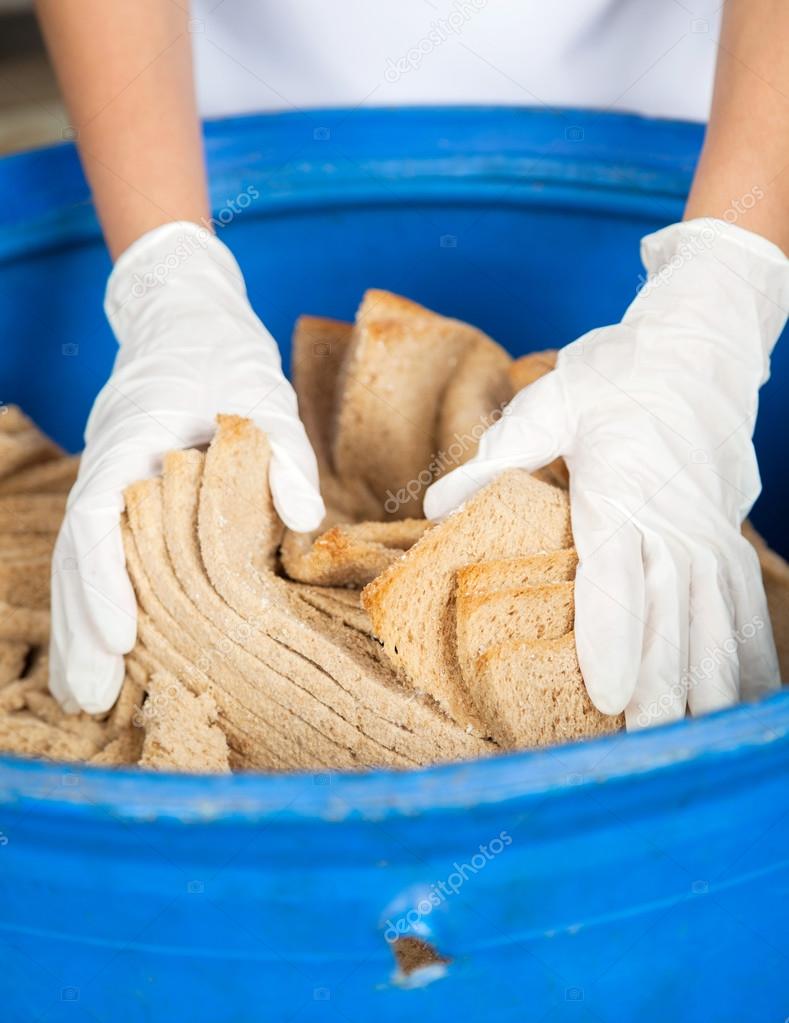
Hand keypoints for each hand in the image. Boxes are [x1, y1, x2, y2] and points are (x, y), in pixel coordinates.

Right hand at [51, 222, 324, 712]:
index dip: (104, 580)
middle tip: (90, 699)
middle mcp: (106, 464)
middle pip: (78, 555)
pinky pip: (96, 553)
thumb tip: (305, 517)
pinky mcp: (120, 492)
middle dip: (80, 628)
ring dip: (77, 627)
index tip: (119, 637)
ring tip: (83, 697)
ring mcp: (105, 478)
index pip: (101, 516)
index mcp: (131, 439)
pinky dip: (93, 601)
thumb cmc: (224, 353)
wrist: (187, 316)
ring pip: (77, 561)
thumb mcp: (264, 391)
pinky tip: (102, 648)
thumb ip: (284, 449)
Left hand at [425, 220, 788, 727]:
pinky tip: (744, 696)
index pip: (616, 579)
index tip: (610, 696)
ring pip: (713, 619)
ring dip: (706, 684)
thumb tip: (440, 502)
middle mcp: (672, 520)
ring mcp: (708, 529)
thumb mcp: (553, 399)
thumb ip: (500, 455)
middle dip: (661, 688)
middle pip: (668, 616)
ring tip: (694, 741)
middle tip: (646, 749)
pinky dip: (749, 652)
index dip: (614, 640)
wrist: (702, 341)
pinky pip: (743, 603)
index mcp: (621, 490)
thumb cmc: (621, 371)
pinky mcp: (728, 533)